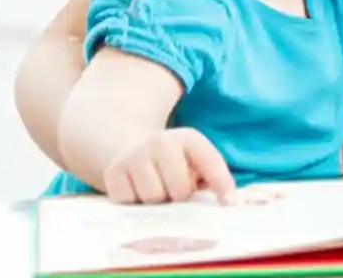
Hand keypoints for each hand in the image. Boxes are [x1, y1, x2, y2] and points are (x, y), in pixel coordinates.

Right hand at [103, 127, 235, 204]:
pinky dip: (134, 203)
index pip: (210, 162)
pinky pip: (128, 202)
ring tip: (158, 191)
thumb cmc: (175, 164)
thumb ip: (215, 179)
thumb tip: (230, 203)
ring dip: (157, 202)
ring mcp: (134, 156)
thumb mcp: (197, 162)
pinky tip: (137, 191)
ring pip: (153, 198)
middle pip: (179, 189)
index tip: (229, 204)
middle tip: (176, 192)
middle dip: (180, 196)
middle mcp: (161, 142)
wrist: (131, 149)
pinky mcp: (113, 172)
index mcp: (189, 138)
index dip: (222, 185)